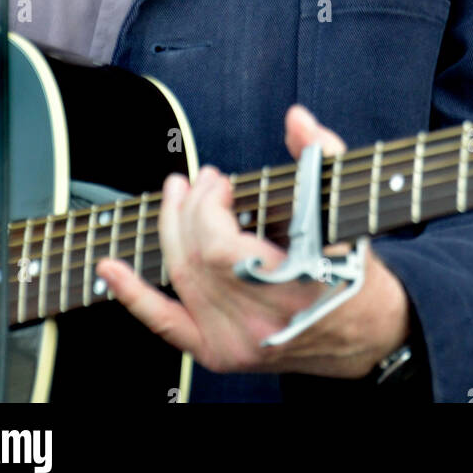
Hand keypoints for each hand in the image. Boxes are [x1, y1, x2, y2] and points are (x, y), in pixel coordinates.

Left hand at [96, 104, 410, 378]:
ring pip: (180, 278)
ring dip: (169, 229)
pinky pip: (166, 324)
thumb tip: (296, 119)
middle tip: (201, 181)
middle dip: (189, 208)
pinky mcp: (220, 353)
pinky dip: (133, 296)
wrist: (363, 332)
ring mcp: (235, 342)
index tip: (221, 182)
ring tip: (175, 195)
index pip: (218, 249)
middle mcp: (257, 323)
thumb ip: (322, 156)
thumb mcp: (345, 206)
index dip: (207, 208)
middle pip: (195, 258)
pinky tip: (109, 269)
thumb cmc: (354, 266)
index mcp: (290, 288)